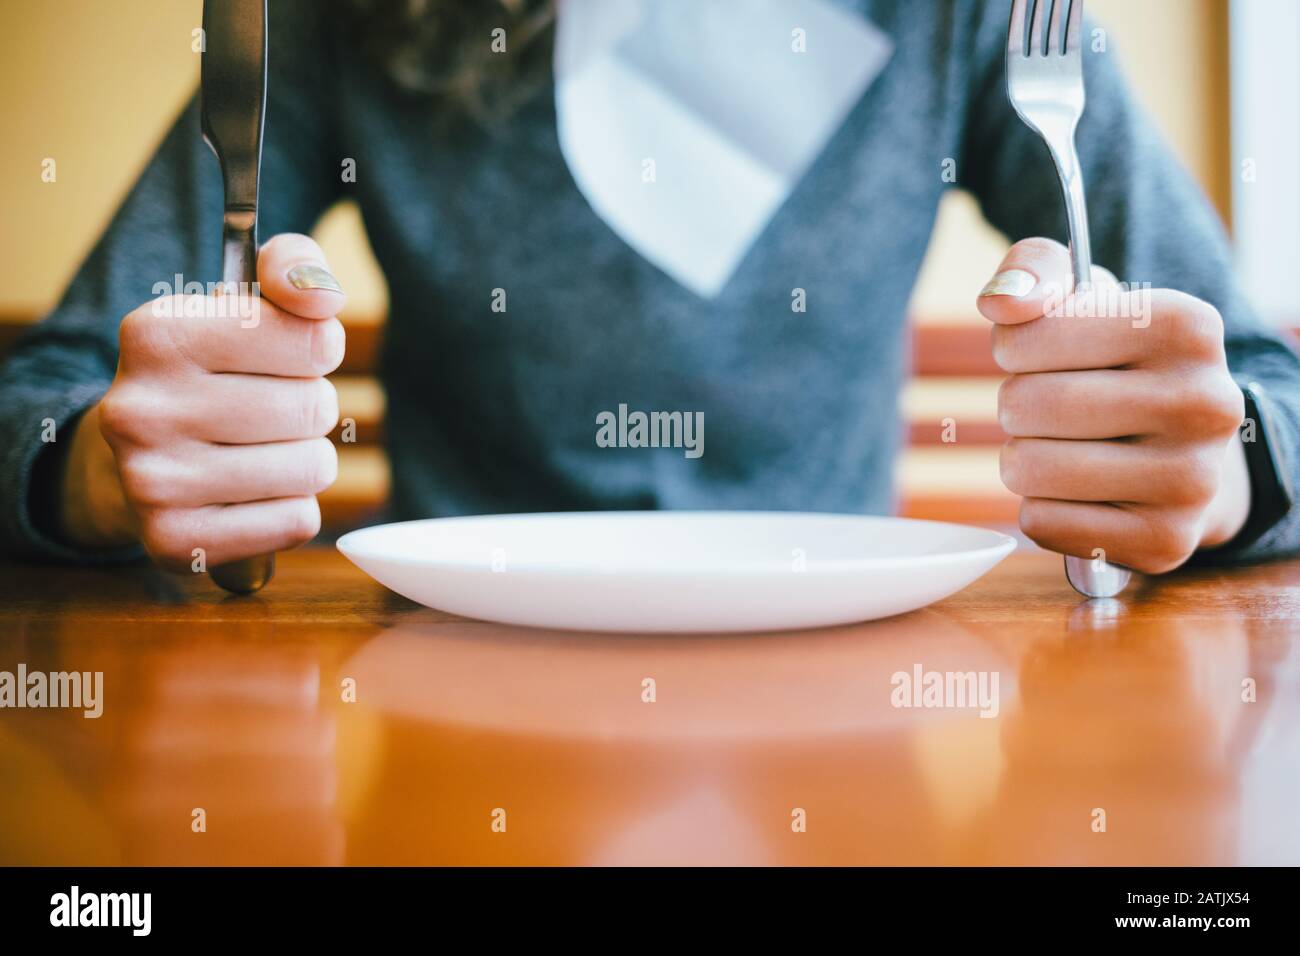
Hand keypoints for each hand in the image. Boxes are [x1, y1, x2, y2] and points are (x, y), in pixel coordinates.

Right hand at [62, 234, 346, 568]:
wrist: (132, 459)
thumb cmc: (211, 370)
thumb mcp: (242, 301)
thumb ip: (292, 268)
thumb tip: (321, 295)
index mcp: (155, 333)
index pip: (314, 339)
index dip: (318, 348)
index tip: (286, 353)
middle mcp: (141, 409)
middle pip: (314, 408)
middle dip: (310, 406)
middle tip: (268, 408)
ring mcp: (151, 483)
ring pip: (313, 468)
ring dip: (305, 460)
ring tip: (259, 450)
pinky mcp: (175, 541)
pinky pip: (297, 521)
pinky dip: (290, 508)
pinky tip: (249, 494)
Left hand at [977, 238, 1249, 574]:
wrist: (1186, 450)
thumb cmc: (1115, 364)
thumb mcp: (1083, 297)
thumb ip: (1033, 271)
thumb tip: (1001, 302)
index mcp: (1188, 326)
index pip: (1027, 336)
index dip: (1013, 348)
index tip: (1044, 352)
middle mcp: (1206, 403)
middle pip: (1024, 405)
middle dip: (1016, 407)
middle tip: (1053, 408)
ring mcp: (1193, 481)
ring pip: (1026, 469)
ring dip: (1022, 460)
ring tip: (1067, 448)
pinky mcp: (1166, 543)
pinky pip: (1039, 523)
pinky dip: (1040, 508)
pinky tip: (1082, 493)